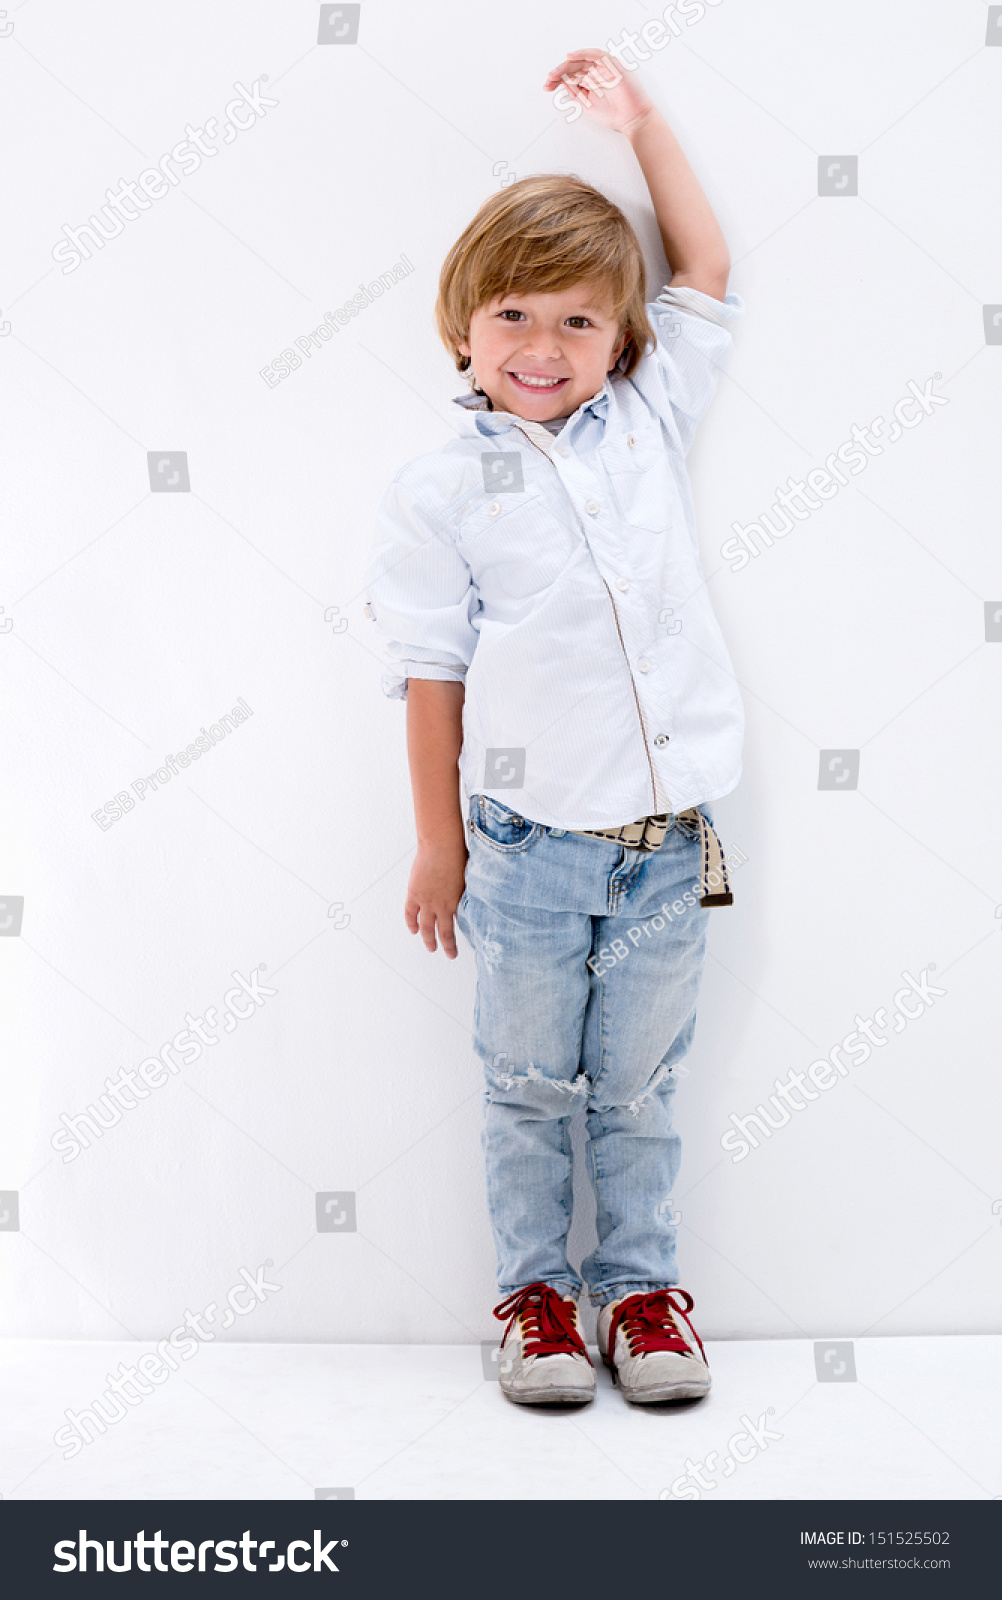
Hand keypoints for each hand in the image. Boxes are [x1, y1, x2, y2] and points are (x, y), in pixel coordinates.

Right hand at [404, 837, 466, 958]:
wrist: (441, 845)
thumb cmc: (459, 855)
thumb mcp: (470, 877)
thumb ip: (469, 891)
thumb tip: (475, 898)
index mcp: (458, 902)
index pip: (461, 925)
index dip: (463, 936)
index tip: (467, 943)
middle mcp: (442, 906)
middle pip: (444, 932)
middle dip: (447, 946)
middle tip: (450, 954)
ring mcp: (426, 901)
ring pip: (426, 927)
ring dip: (428, 940)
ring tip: (431, 948)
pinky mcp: (414, 894)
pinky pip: (411, 914)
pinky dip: (412, 923)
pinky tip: (414, 930)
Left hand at [544, 47, 656, 134]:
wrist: (633, 119)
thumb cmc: (615, 114)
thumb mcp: (588, 105)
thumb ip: (577, 93)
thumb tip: (563, 84)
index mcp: (592, 81)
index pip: (572, 76)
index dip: (558, 80)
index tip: (546, 86)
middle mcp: (597, 73)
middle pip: (575, 68)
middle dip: (559, 73)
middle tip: (548, 80)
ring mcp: (605, 68)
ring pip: (583, 61)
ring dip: (567, 66)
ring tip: (554, 74)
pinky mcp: (613, 65)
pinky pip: (596, 55)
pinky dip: (583, 54)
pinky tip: (570, 56)